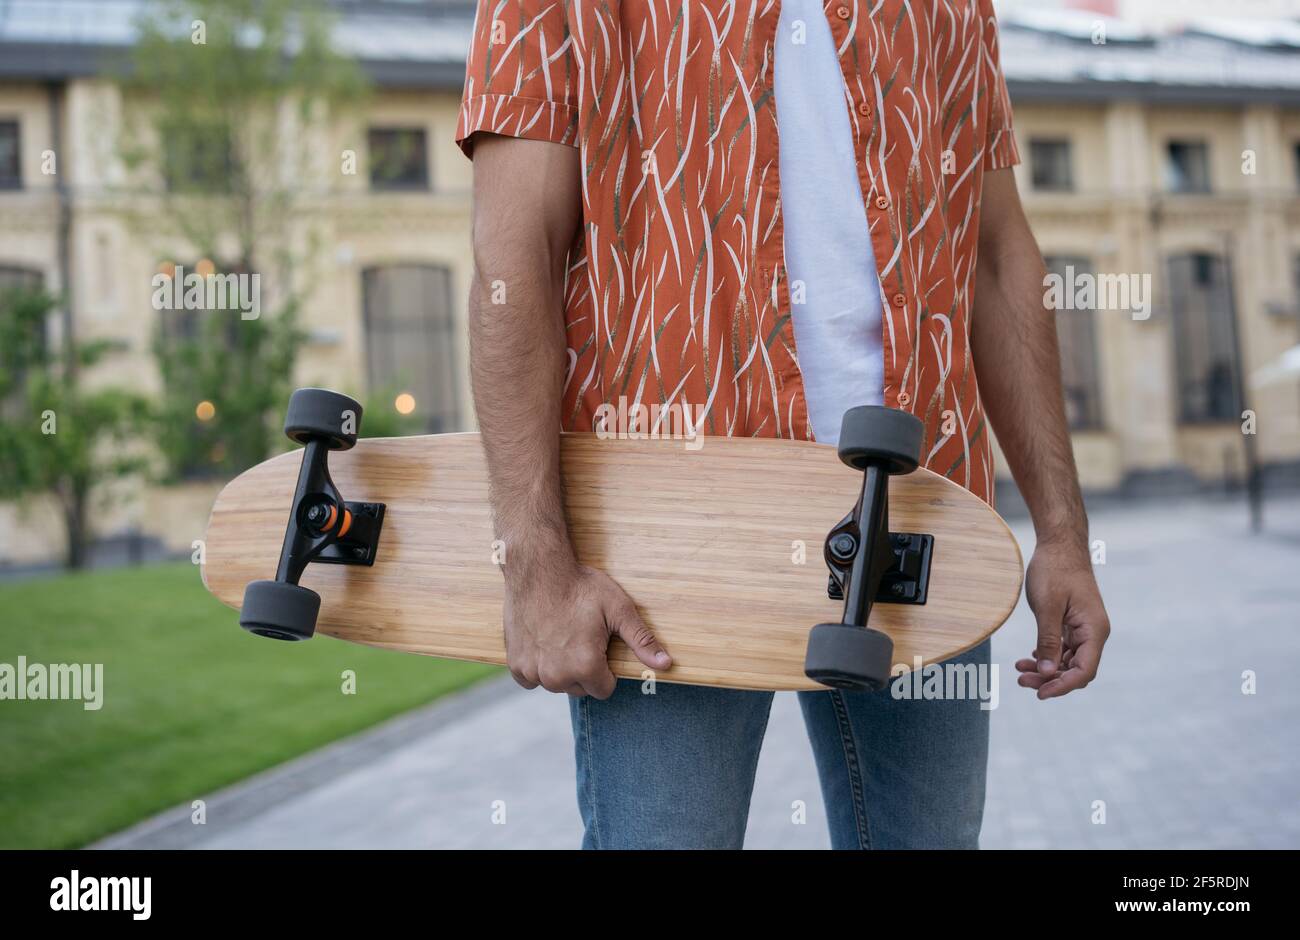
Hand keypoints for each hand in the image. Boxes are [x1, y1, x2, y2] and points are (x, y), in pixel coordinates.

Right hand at [503, 559, 670, 698]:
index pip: (605, 690)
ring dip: (561, 669)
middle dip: (584, 670)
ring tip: (562, 637)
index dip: (606, 669)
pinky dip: (537, 666)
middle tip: (580, 637)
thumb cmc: (580, 586)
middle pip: (580, 689)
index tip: (599, 645)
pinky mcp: (516, 664)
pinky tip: (543, 642)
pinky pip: (531, 679)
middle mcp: (557, 676)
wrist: (538, 569)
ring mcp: (533, 672)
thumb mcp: (618, 610)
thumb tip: (666, 665)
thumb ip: (642, 641)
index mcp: (585, 667)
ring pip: (556, 684)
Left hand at [1015, 537, 1109, 698]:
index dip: (1063, 686)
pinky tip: (1031, 657)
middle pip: (1076, 670)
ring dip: (1046, 669)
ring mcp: (1084, 629)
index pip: (1084, 671)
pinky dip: (1048, 656)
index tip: (1040, 693)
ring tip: (1020, 670)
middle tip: (1021, 680)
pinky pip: (1063, 649)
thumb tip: (1048, 673)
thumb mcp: (1047, 607)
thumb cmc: (1055, 570)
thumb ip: (1049, 641)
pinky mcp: (1073, 624)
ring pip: (1068, 661)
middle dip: (1050, 679)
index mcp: (1094, 630)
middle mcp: (1093, 633)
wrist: (1059, 545)